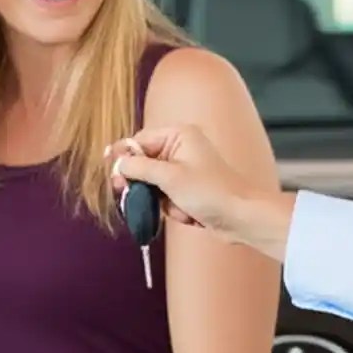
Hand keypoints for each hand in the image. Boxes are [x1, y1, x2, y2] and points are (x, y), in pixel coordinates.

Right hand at [104, 124, 254, 238]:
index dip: (124, 156)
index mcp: (179, 135)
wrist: (241, 217)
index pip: (139, 140)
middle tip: (133, 194)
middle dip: (143, 184)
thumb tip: (117, 162)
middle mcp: (181, 148)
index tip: (112, 171)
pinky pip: (165, 196)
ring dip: (160, 200)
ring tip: (179, 208)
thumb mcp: (169, 177)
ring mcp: (184, 169)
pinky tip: (187, 214)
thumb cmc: (210, 192)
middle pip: (143, 163)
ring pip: (153, 184)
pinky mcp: (187, 189)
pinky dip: (171, 208)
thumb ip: (139, 167)